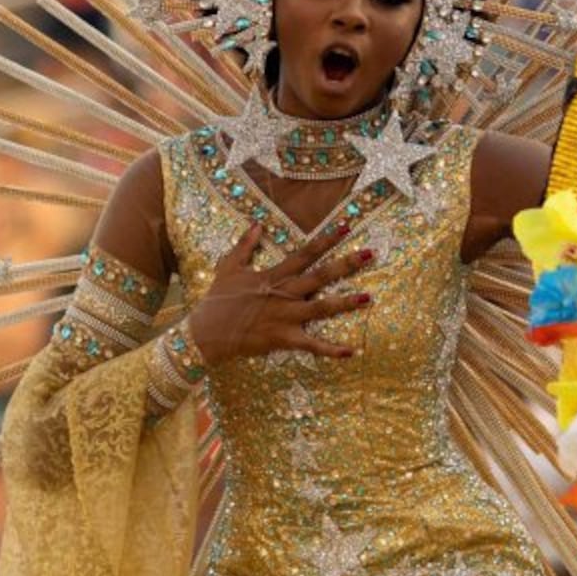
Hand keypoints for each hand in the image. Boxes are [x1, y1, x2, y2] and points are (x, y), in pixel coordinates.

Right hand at [187, 221, 375, 364]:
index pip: (305, 253)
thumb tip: (256, 223)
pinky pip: (312, 345)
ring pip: (321, 308)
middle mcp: (284, 294)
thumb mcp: (229, 267)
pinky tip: (352, 352)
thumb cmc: (218, 299)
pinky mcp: (284, 338)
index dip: (326, 240)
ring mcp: (285, 316)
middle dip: (346, 264)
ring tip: (368, 297)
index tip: (346, 228)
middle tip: (370, 254)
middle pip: (320, 276)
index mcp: (274, 276)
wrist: (206, 332)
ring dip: (345, 303)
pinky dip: (331, 350)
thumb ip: (245, 245)